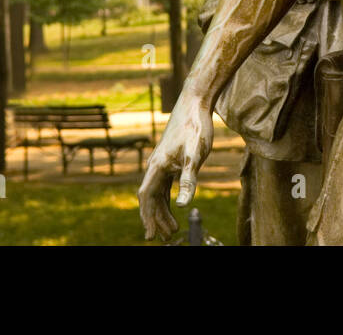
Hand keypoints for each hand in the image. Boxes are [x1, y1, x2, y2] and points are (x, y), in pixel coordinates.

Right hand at [137, 90, 213, 239]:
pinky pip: (164, 185)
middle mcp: (155, 165)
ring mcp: (163, 162)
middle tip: (165, 238)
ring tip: (171, 229)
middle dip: (156, 219)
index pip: (147, 198)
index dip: (148, 217)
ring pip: (158, 193)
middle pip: (151, 199)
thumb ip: (189, 180)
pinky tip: (173, 207)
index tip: (151, 235)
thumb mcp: (196, 154)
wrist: (195, 103)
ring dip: (162, 211)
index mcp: (157, 166)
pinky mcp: (171, 160)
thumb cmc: (196, 127)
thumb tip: (182, 205)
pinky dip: (167, 199)